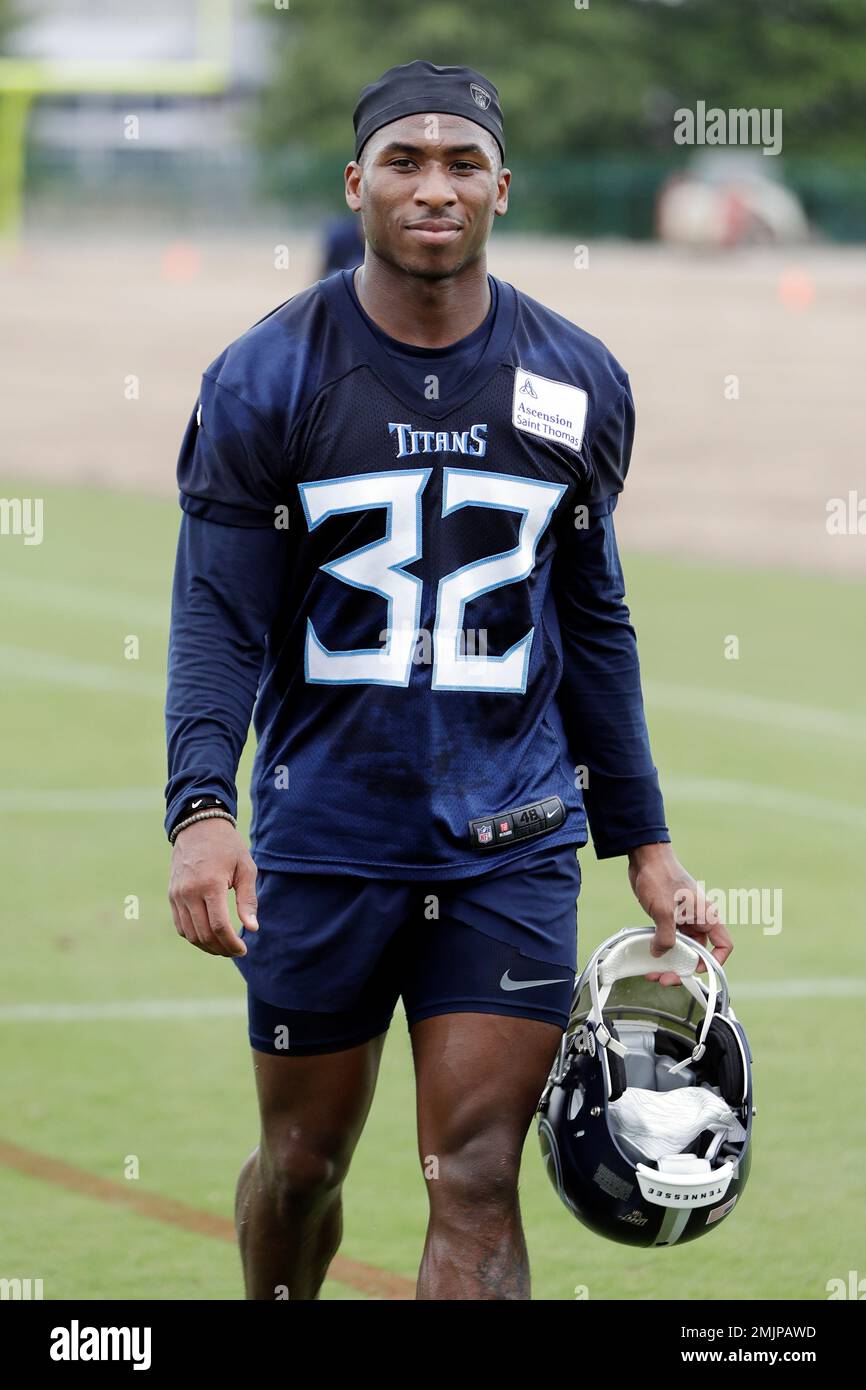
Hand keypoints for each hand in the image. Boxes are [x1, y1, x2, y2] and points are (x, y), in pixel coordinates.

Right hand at [168, 819, 258, 957]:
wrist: (198, 826)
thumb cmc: (227, 846)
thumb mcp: (245, 868)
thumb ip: (248, 900)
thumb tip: (252, 928)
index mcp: (210, 884)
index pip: (220, 926)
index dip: (232, 943)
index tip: (244, 949)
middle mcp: (189, 892)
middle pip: (204, 934)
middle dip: (221, 949)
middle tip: (236, 951)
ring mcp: (177, 895)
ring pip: (190, 934)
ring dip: (207, 946)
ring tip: (224, 947)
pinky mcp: (172, 895)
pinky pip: (180, 925)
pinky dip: (194, 936)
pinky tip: (209, 937)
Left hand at [627, 842, 732, 985]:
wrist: (646, 857)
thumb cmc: (661, 876)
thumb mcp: (664, 911)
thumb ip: (666, 936)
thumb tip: (660, 954)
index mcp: (706, 916)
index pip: (723, 945)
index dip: (714, 962)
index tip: (696, 971)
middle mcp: (698, 919)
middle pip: (699, 952)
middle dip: (684, 967)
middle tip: (666, 978)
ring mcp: (684, 918)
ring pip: (683, 947)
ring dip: (671, 961)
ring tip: (655, 972)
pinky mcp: (669, 916)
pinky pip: (670, 938)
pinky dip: (662, 949)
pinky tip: (650, 955)